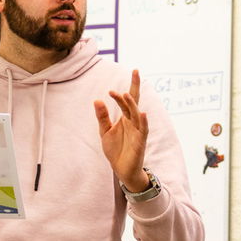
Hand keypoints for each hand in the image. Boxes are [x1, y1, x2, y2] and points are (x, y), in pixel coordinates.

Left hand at [94, 69, 149, 192]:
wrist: (121, 169)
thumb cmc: (116, 150)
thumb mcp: (105, 132)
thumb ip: (102, 116)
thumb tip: (97, 100)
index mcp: (125, 118)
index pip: (128, 100)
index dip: (127, 88)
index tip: (123, 79)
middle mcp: (133, 122)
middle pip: (135, 102)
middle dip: (135, 87)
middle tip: (135, 72)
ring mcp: (138, 131)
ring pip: (137, 114)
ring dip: (133, 104)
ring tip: (127, 94)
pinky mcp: (140, 141)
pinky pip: (143, 129)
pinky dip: (143, 121)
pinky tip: (142, 113)